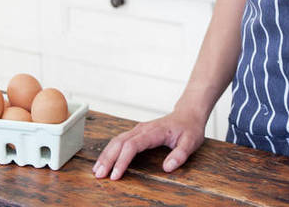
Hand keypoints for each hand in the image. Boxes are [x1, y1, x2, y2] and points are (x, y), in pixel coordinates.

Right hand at [92, 108, 206, 179]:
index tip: (115, 175)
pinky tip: (105, 161)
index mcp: (153, 131)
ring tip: (97, 170)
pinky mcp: (137, 133)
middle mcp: (142, 129)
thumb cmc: (189, 128)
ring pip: (116, 140)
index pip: (132, 145)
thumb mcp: (191, 142)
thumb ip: (180, 155)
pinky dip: (110, 151)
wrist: (187, 114)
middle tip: (99, 175)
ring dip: (106, 155)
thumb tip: (167, 168)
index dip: (122, 160)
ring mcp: (138, 130)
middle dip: (107, 159)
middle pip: (119, 142)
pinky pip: (120, 141)